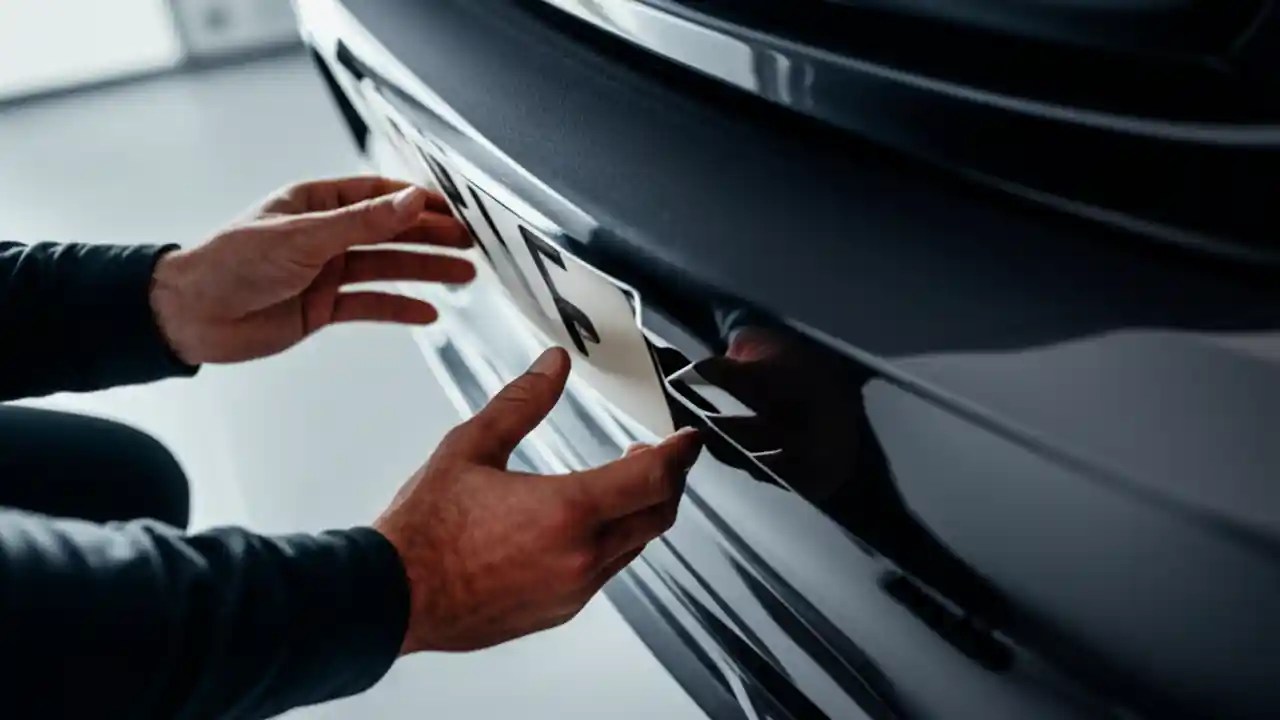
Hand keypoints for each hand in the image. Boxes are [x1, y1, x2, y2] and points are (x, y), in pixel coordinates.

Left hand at [149, 177, 475, 364]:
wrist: (190, 317)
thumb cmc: (230, 264)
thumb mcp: (303, 237)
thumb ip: (363, 222)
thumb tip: (411, 201)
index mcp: (315, 202)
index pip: (379, 195)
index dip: (418, 201)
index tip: (455, 208)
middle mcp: (324, 234)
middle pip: (390, 231)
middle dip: (431, 236)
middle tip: (470, 243)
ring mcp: (325, 270)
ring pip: (387, 267)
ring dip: (425, 271)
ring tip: (464, 275)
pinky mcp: (322, 306)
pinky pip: (370, 304)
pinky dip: (400, 308)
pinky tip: (429, 312)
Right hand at [374, 347, 701, 653]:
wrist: (390, 598)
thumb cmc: (424, 529)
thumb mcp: (471, 447)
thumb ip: (523, 401)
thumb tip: (555, 364)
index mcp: (567, 512)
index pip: (653, 477)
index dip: (680, 452)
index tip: (688, 437)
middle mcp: (581, 557)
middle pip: (658, 514)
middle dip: (669, 479)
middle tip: (660, 452)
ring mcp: (573, 590)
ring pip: (635, 545)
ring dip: (642, 510)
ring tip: (622, 479)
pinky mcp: (560, 610)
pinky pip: (607, 571)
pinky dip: (614, 539)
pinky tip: (587, 522)